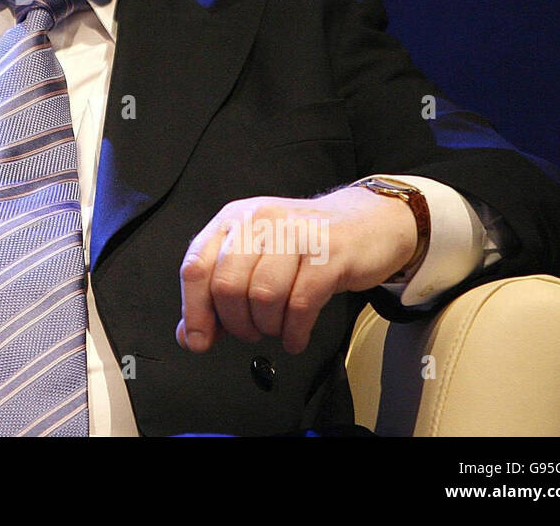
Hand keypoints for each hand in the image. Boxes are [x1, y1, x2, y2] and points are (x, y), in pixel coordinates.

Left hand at [176, 184, 417, 355]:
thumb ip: (219, 294)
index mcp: (234, 220)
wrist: (368, 221)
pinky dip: (294, 331)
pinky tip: (295, 336)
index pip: (196, 267)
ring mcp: (295, 234)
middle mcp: (260, 220)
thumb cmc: (306, 243)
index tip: (198, 339)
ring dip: (267, 326)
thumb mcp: (256, 257)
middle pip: (227, 285)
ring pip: (262, 296)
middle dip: (236, 323)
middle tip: (250, 331)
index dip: (193, 310)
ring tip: (277, 328)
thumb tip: (191, 335)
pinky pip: (300, 304)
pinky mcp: (328, 254)